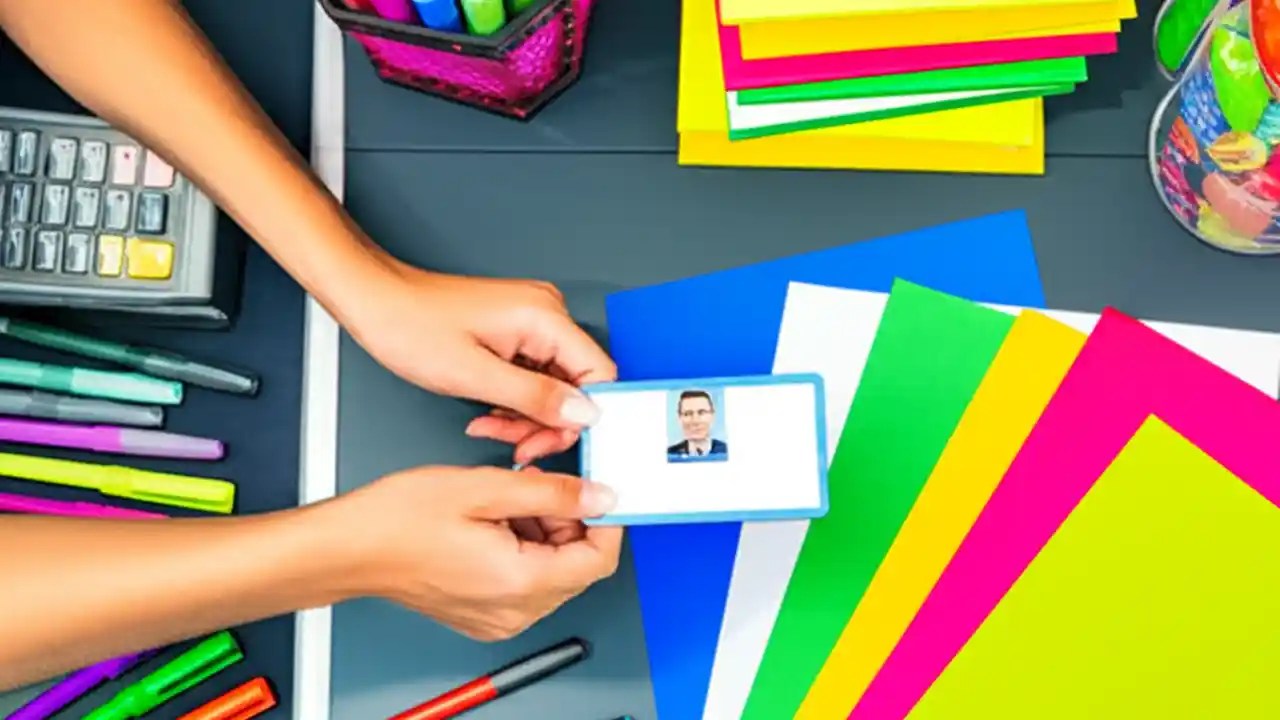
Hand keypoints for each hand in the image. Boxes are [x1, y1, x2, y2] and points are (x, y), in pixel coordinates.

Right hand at [325, 464, 621, 640]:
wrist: (348, 549)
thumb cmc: (399, 518)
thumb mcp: (485, 487)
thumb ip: (553, 492)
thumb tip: (601, 495)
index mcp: (521, 582)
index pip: (598, 560)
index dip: (607, 520)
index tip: (598, 487)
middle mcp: (515, 611)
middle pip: (577, 567)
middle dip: (569, 520)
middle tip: (537, 483)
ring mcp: (499, 618)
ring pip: (553, 572)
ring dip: (544, 532)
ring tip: (506, 499)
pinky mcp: (485, 615)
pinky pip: (527, 582)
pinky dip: (524, 549)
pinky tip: (494, 522)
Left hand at [341, 260, 616, 463]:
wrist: (375, 301)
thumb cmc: (410, 325)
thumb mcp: (474, 375)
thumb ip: (535, 397)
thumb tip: (585, 414)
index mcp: (544, 316)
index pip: (600, 373)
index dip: (587, 415)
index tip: (563, 441)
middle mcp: (545, 313)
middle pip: (578, 382)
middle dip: (549, 421)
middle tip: (521, 446)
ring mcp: (531, 322)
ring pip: (554, 384)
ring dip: (527, 415)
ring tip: (493, 429)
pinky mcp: (516, 332)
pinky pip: (533, 376)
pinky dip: (515, 401)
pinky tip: (489, 414)